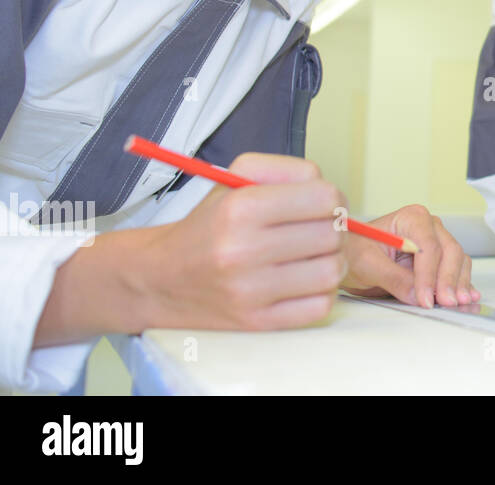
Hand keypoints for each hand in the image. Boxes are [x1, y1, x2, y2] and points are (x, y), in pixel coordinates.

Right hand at [139, 153, 347, 330]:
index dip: (332, 198)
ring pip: (331, 271)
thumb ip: (287, 171)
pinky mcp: (256, 322)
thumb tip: (331, 193)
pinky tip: (304, 282)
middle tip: (319, 231)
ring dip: (332, 261)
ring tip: (314, 256)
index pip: (324, 198)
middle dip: (334, 229)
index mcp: (240, 208)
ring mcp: (250, 291)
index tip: (322, 205)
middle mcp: (242, 250)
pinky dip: (321, 292)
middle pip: (331, 235)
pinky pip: (319, 306)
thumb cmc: (209, 226)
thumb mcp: (236, 179)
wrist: (160, 278)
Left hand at [340, 205, 477, 308]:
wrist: (353, 259)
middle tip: (446, 302)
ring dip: (459, 283)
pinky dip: (462, 284)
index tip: (426, 298)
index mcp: (411, 218)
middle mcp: (429, 227)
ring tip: (458, 303)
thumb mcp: (367, 265)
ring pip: (458, 261)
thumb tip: (416, 295)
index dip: (430, 274)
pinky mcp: (440, 260)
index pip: (429, 246)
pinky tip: (468, 296)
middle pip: (449, 251)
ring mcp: (437, 242)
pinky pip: (458, 270)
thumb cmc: (355, 253)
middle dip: (448, 279)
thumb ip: (393, 278)